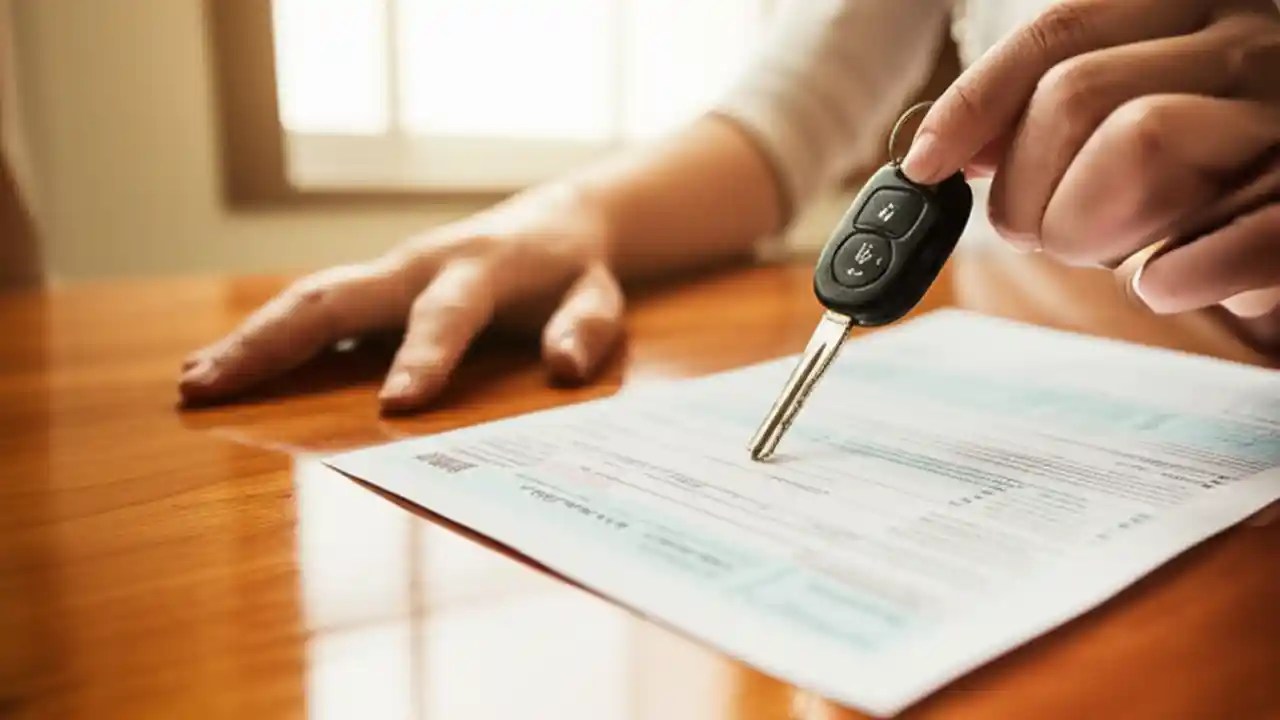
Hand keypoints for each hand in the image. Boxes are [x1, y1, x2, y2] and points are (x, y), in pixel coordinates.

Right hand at [179, 183, 624, 412]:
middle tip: (214, 388)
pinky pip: (311, 308)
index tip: (395, 406)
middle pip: (336, 297)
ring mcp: (387, 273)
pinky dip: (264, 336)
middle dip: (277, 343)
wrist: (553, 219)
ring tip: (192, 384)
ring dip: (250, 340)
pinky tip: (218, 369)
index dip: (423, 356)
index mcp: (479, 271)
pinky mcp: (372, 286)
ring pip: (307, 299)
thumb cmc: (573, 270)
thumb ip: (585, 328)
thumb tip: (560, 367)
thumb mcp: (599, 297)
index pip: (446, 315)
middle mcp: (418, 265)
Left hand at [903, 0, 1279, 320]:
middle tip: (1044, 233)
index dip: (973, 103)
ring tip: (1114, 250)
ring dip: (1090, 224)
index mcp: (1189, 10)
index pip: (1058, 34)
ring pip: (1138, 141)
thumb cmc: (1210, 162)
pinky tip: (1161, 284)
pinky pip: (1242, 234)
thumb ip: (1049, 112)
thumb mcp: (1135, 106)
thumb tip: (943, 147)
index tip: (924, 164)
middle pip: (1075, 95)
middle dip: (1029, 188)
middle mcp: (1244, 46)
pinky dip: (1181, 272)